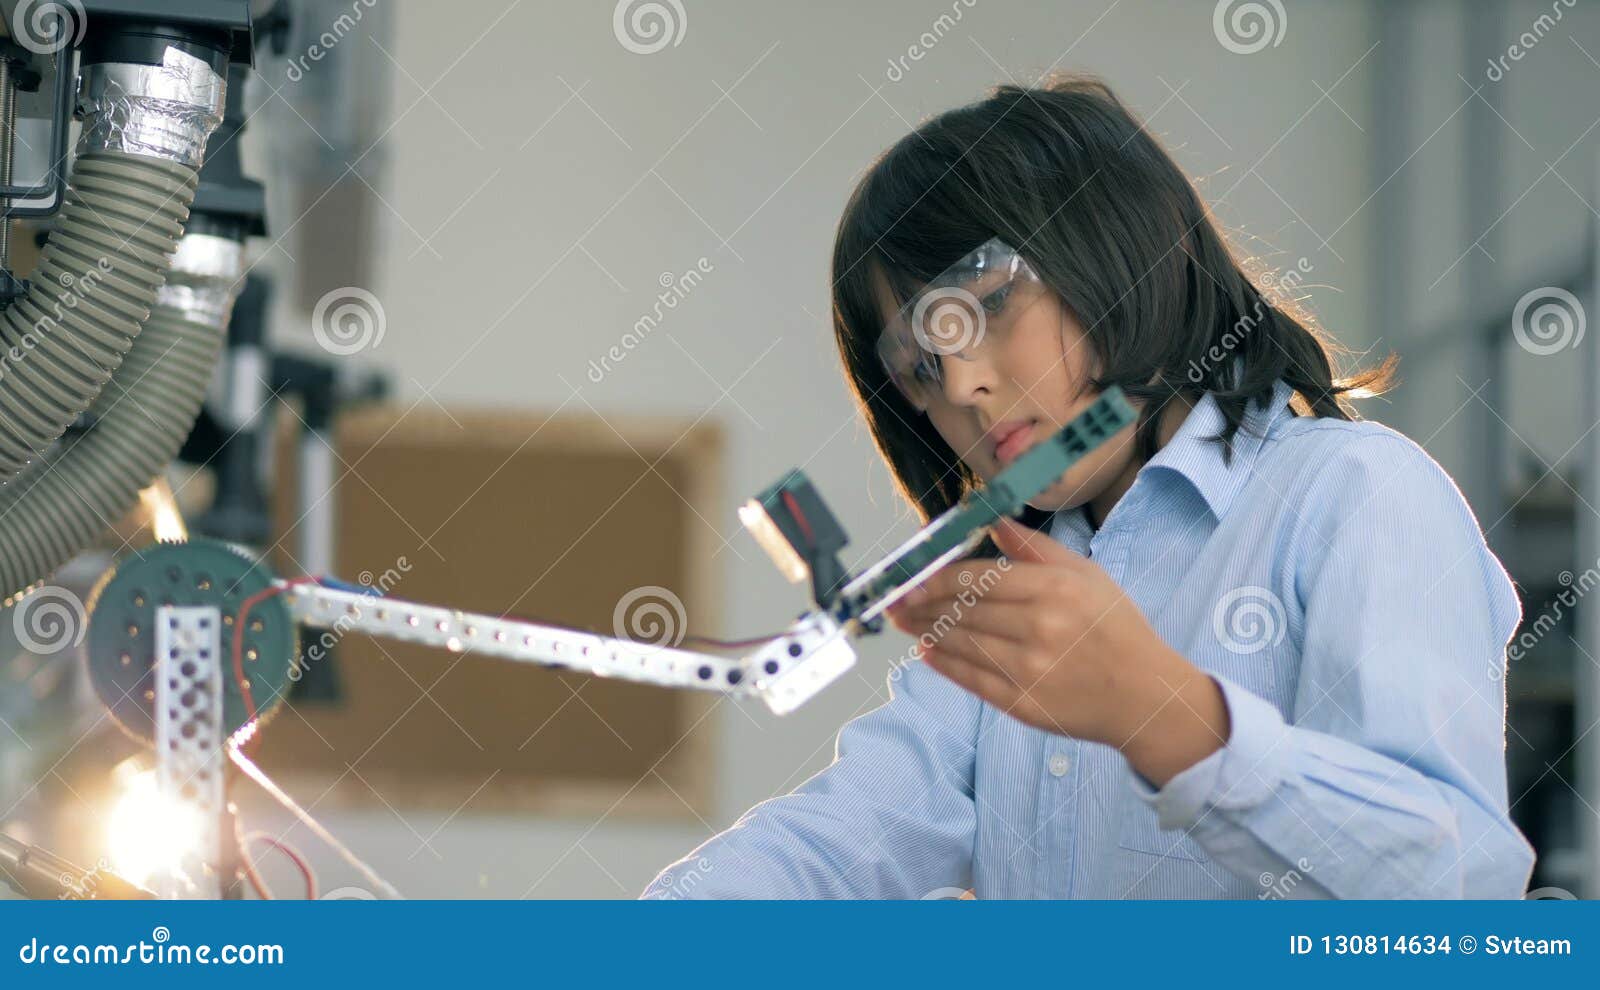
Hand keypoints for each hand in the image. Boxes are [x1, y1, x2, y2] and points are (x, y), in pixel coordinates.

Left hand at [884, 518, 1230, 785]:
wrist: (1144, 696)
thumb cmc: (1115, 628)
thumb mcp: (1086, 574)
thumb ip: (1035, 546)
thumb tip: (992, 518)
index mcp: (1055, 589)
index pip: (981, 578)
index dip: (940, 577)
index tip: (913, 576)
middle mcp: (1040, 628)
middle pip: (964, 611)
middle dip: (922, 604)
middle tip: (895, 599)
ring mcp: (1029, 670)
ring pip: (962, 644)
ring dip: (926, 630)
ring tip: (904, 621)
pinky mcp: (1022, 704)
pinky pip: (972, 680)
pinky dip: (944, 664)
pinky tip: (926, 651)